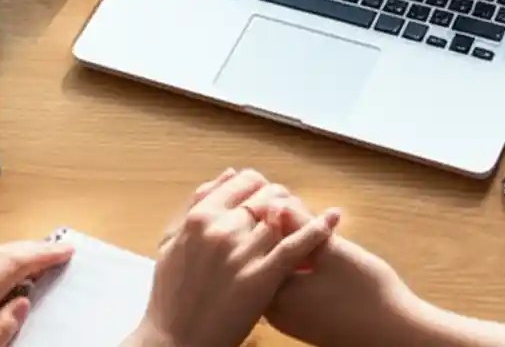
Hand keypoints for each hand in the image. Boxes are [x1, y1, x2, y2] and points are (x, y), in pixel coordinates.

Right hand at [127, 169, 341, 346]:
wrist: (176, 341)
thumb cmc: (171, 297)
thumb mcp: (172, 244)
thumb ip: (196, 205)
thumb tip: (227, 175)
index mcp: (199, 217)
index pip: (244, 182)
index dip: (261, 186)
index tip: (267, 196)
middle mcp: (221, 229)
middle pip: (267, 198)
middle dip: (281, 201)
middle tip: (290, 210)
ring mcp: (243, 252)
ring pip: (283, 218)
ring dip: (297, 217)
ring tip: (304, 222)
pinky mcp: (262, 277)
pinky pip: (296, 245)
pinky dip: (318, 229)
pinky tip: (333, 218)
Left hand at [264, 204, 418, 346]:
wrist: (395, 336)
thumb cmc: (365, 293)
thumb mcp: (332, 252)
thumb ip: (301, 227)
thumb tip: (276, 204)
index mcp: (274, 294)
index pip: (265, 248)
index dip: (279, 219)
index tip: (296, 204)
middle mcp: (275, 313)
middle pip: (273, 263)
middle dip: (288, 235)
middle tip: (310, 214)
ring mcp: (290, 322)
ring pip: (286, 276)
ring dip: (298, 253)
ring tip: (320, 232)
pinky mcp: (307, 326)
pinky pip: (296, 292)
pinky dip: (305, 273)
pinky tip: (324, 260)